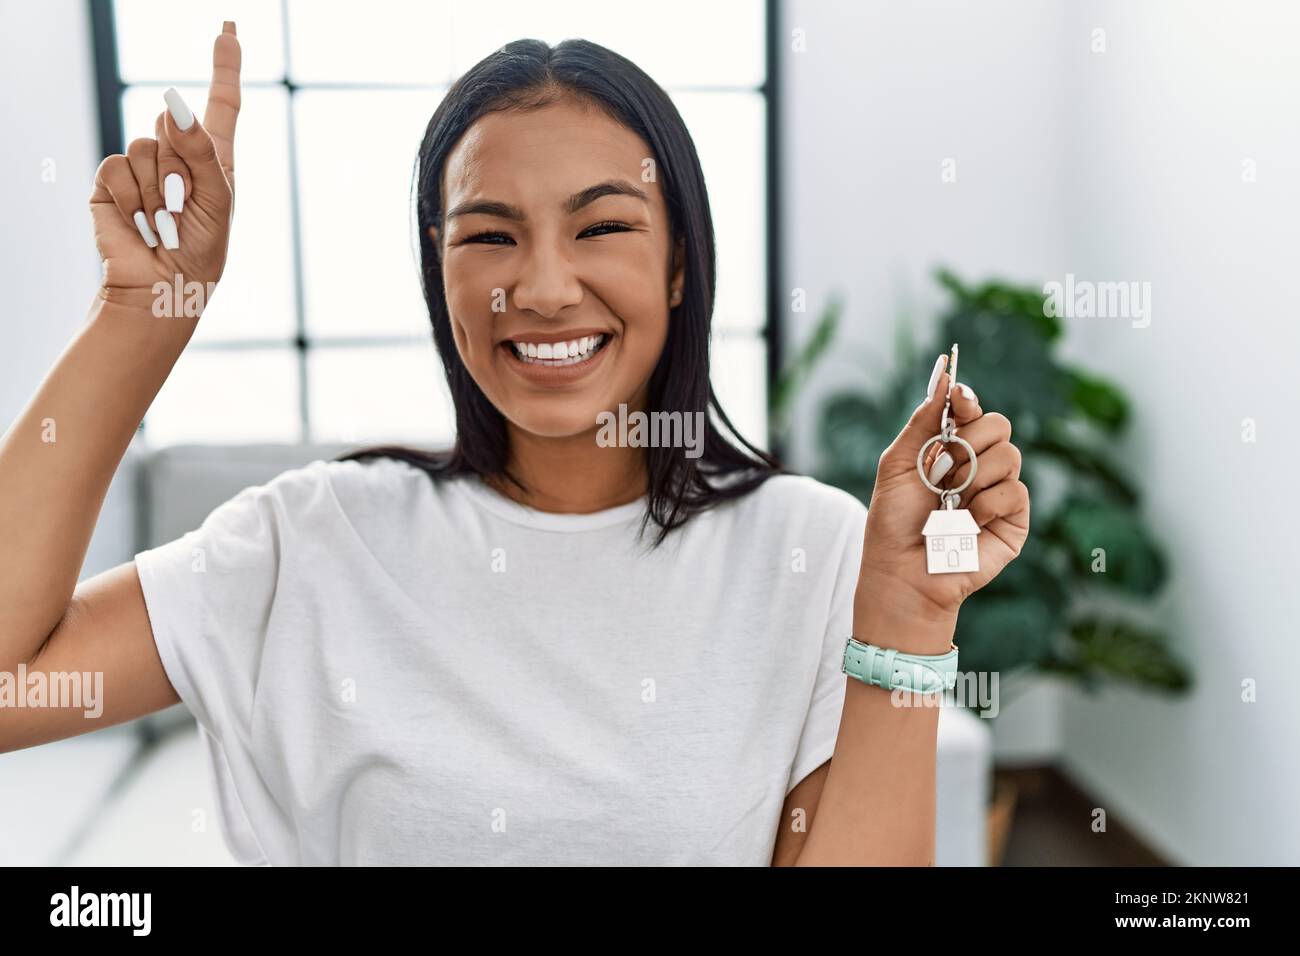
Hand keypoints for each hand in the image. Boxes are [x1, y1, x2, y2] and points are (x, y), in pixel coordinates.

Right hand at [89, 22, 241, 310]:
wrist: (163, 285)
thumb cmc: (201, 248)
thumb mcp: (217, 200)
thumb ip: (201, 151)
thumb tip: (172, 103)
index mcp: (214, 158)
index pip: (221, 102)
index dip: (224, 65)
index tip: (228, 28)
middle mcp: (177, 155)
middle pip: (174, 122)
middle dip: (181, 165)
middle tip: (184, 206)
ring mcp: (142, 165)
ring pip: (146, 145)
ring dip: (159, 188)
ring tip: (165, 219)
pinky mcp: (111, 179)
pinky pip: (118, 166)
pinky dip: (133, 197)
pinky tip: (141, 220)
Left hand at [856, 353, 1030, 628]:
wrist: (902, 572)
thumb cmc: (894, 523)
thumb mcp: (897, 465)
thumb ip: (921, 423)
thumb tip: (945, 380)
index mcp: (950, 449)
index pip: (971, 410)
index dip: (967, 400)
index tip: (958, 398)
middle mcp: (978, 466)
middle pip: (998, 424)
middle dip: (968, 443)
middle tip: (942, 471)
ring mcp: (998, 492)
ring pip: (1010, 454)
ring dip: (974, 476)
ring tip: (951, 501)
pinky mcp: (1015, 519)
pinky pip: (1015, 490)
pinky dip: (987, 504)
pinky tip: (967, 522)